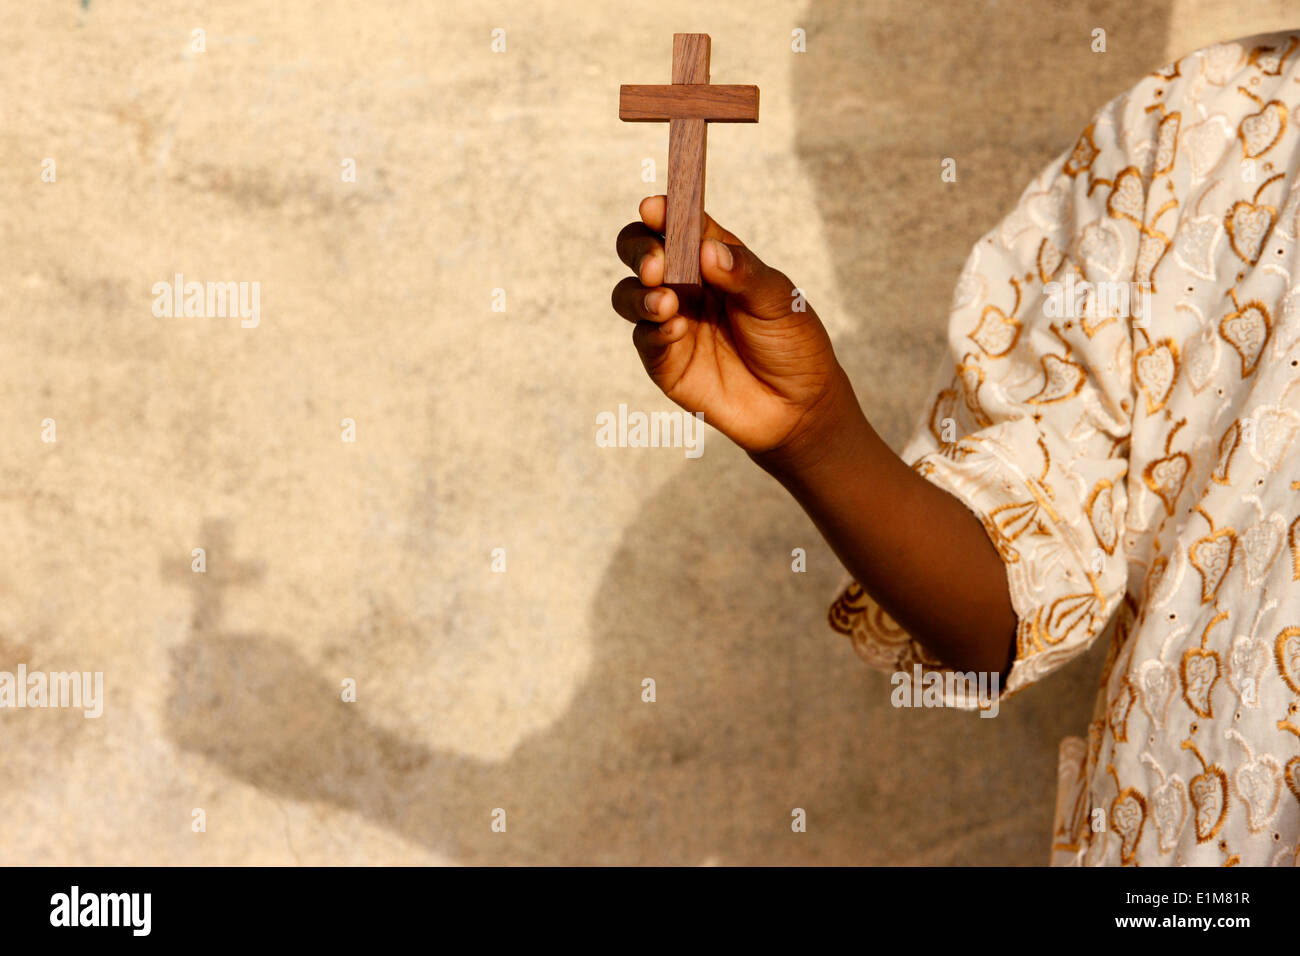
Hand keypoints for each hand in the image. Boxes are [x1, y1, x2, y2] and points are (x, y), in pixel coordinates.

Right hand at [612, 196, 846, 455]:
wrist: (797, 407)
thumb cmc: (793, 343)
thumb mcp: (780, 300)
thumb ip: (745, 274)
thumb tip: (706, 250)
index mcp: (713, 257)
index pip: (680, 223)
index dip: (664, 212)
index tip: (654, 209)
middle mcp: (685, 284)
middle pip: (640, 252)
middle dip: (639, 250)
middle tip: (656, 264)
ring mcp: (671, 321)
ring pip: (629, 294)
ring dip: (639, 293)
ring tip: (666, 302)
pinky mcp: (664, 360)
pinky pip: (644, 339)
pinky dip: (653, 330)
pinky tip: (675, 329)